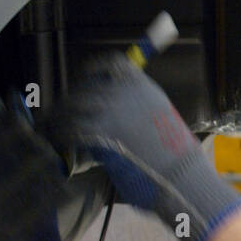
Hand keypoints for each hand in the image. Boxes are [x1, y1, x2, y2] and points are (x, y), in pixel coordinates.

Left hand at [49, 53, 240, 240]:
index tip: (86, 78)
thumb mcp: (162, 122)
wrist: (181, 176)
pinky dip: (66, 136)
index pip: (112, 64)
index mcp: (145, 89)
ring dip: (64, 118)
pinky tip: (65, 145)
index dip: (95, 69)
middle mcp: (127, 95)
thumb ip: (138, 111)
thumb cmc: (175, 159)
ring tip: (58, 130)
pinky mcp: (102, 134)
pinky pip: (73, 129)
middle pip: (87, 86)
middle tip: (64, 113)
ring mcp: (114, 112)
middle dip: (73, 100)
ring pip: (75, 106)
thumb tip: (115, 114)